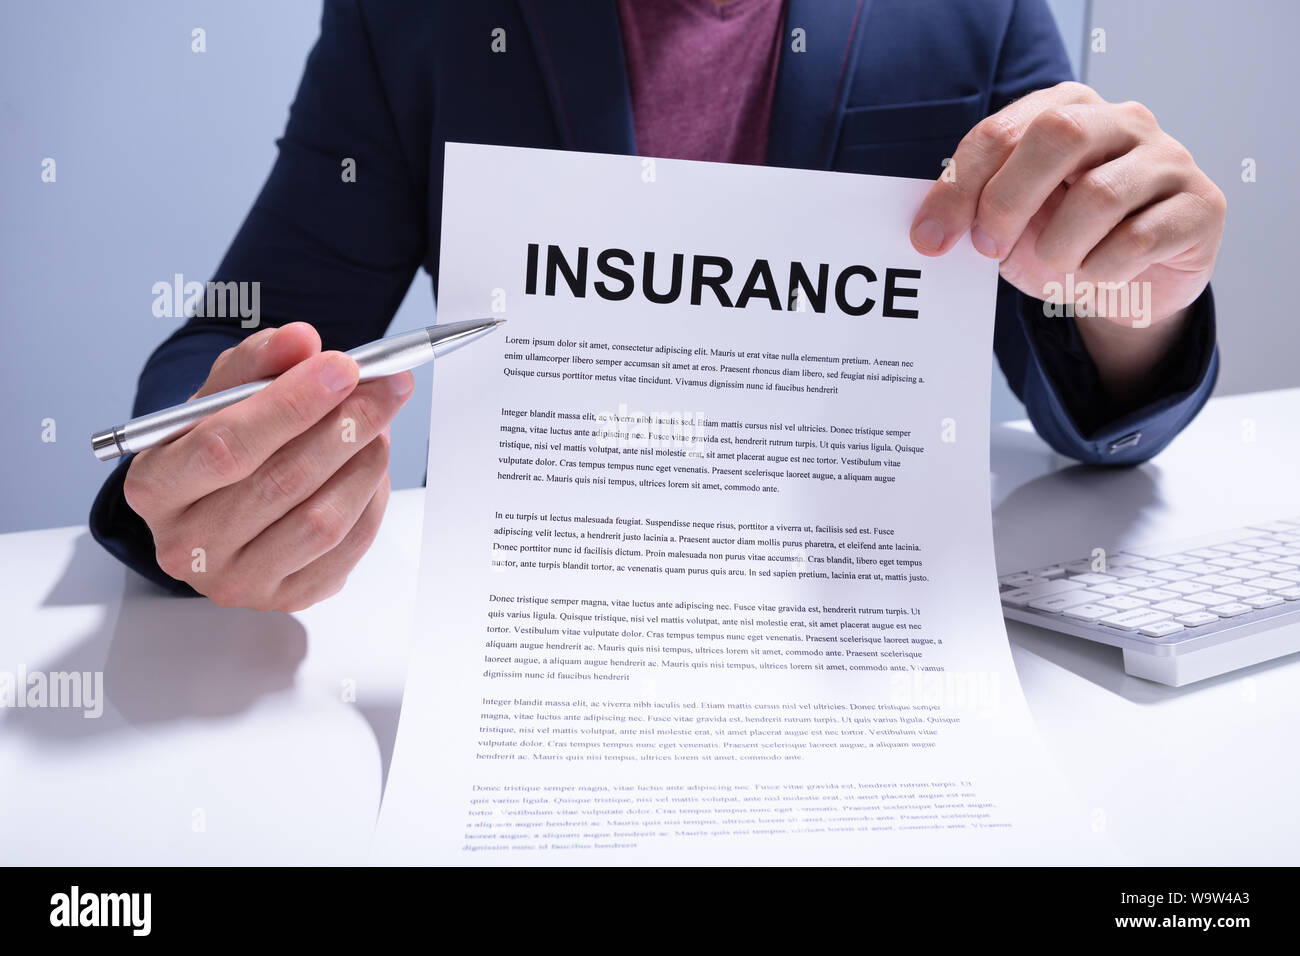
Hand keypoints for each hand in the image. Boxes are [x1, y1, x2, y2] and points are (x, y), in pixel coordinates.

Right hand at [123, 322, 413, 610]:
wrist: (217, 505)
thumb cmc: (216, 442)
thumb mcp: (221, 394)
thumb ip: (257, 363)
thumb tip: (302, 341)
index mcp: (154, 486)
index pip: (226, 445)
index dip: (291, 404)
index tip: (343, 367)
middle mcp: (187, 545)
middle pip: (282, 483)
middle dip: (345, 425)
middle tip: (386, 386)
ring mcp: (237, 580)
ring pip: (321, 521)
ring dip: (364, 462)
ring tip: (379, 421)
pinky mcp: (287, 597)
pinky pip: (347, 548)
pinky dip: (371, 498)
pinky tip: (370, 463)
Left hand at [909, 81, 1225, 400]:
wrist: (1133, 285)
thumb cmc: (1065, 243)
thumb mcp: (1010, 229)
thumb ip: (974, 216)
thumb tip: (928, 231)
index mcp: (1064, 111)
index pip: (1002, 132)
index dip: (959, 187)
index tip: (930, 240)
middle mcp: (1121, 121)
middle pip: (1058, 134)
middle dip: (1008, 200)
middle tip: (988, 248)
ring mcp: (1168, 159)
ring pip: (1099, 195)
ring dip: (1059, 248)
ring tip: (1055, 267)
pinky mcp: (1200, 205)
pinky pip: (1138, 240)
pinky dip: (1101, 272)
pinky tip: (1097, 277)